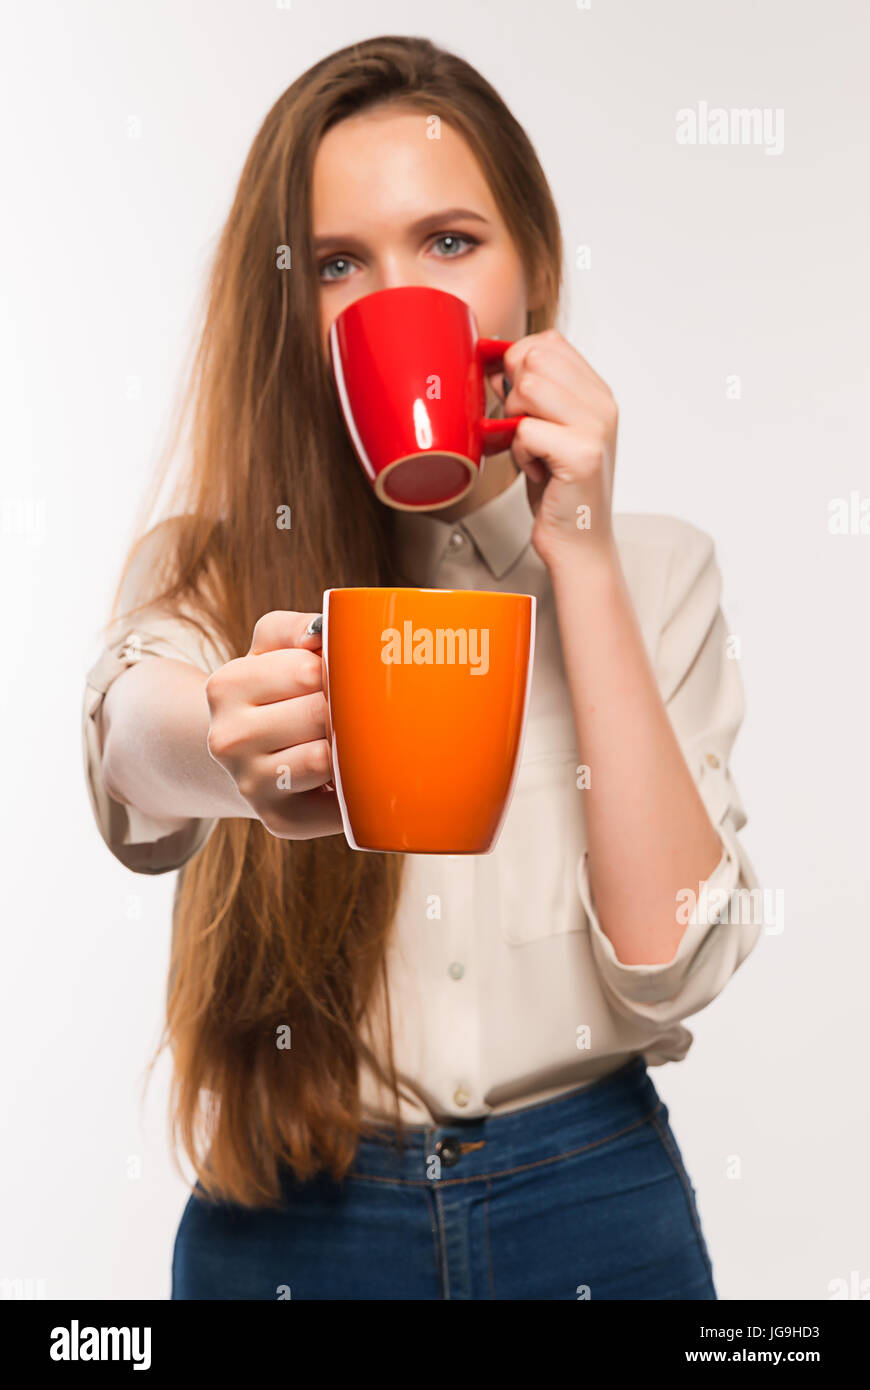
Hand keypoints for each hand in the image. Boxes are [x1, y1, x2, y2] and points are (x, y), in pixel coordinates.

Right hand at [205, 611, 342, 839]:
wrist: (247, 751)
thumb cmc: (274, 689)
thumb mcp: (273, 647)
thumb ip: (297, 628)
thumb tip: (326, 629)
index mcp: (226, 687)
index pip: (307, 671)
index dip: (336, 672)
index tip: (335, 676)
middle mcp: (227, 739)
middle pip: (319, 715)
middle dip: (344, 709)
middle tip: (346, 709)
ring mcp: (249, 784)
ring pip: (323, 759)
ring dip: (346, 747)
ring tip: (344, 738)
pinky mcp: (279, 820)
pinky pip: (337, 803)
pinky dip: (353, 787)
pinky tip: (345, 774)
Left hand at [488, 328, 618, 564]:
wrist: (578, 542)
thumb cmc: (557, 488)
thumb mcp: (546, 430)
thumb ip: (531, 394)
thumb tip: (495, 360)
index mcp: (597, 392)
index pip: (549, 341)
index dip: (518, 364)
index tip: (515, 399)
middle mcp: (603, 404)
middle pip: (536, 357)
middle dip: (513, 391)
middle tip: (521, 428)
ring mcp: (596, 428)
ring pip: (530, 386)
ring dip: (515, 420)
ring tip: (530, 449)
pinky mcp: (582, 455)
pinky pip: (526, 429)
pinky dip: (519, 452)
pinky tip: (536, 470)